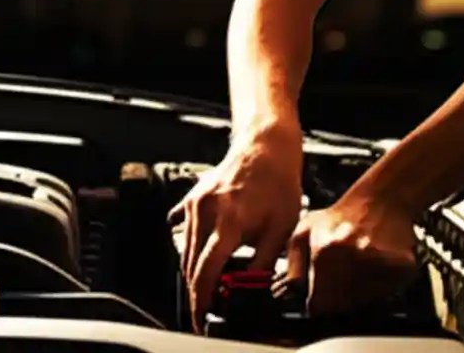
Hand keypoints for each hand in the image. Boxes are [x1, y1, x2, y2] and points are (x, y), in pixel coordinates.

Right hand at [168, 125, 302, 331]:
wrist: (266, 148)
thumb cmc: (277, 183)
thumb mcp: (280, 229)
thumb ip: (262, 264)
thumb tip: (250, 288)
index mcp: (228, 223)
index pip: (205, 272)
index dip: (202, 299)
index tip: (202, 315)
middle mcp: (205, 213)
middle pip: (190, 265)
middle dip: (197, 289)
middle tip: (208, 304)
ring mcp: (194, 204)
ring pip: (184, 250)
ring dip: (194, 270)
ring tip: (211, 282)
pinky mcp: (191, 199)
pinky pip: (183, 231)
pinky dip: (190, 248)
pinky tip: (205, 253)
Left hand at [284, 185, 418, 315]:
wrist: (381, 198)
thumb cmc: (341, 216)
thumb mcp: (304, 231)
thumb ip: (293, 265)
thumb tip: (289, 293)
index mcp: (325, 251)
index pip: (319, 304)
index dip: (317, 302)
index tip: (318, 296)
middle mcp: (352, 256)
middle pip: (340, 305)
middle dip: (336, 296)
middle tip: (340, 274)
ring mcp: (379, 262)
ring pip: (362, 300)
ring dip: (358, 291)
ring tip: (357, 265)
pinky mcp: (402, 266)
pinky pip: (386, 292)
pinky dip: (380, 285)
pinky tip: (374, 264)